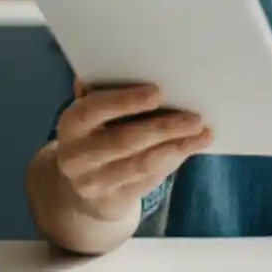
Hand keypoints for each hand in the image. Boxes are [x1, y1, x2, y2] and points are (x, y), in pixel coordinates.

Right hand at [53, 84, 210, 222]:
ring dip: (175, 147)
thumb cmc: (97, 138)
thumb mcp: (95, 117)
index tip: (157, 92)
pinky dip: (172, 163)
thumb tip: (137, 67)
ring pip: (140, 164)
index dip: (125, 101)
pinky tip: (189, 149)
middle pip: (123, 141)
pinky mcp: (111, 204)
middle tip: (195, 118)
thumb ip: (109, 96)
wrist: (80, 190)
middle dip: (163, 128)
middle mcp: (76, 157)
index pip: (93, 110)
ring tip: (201, 133)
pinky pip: (147, 182)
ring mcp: (92, 184)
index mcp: (71, 125)